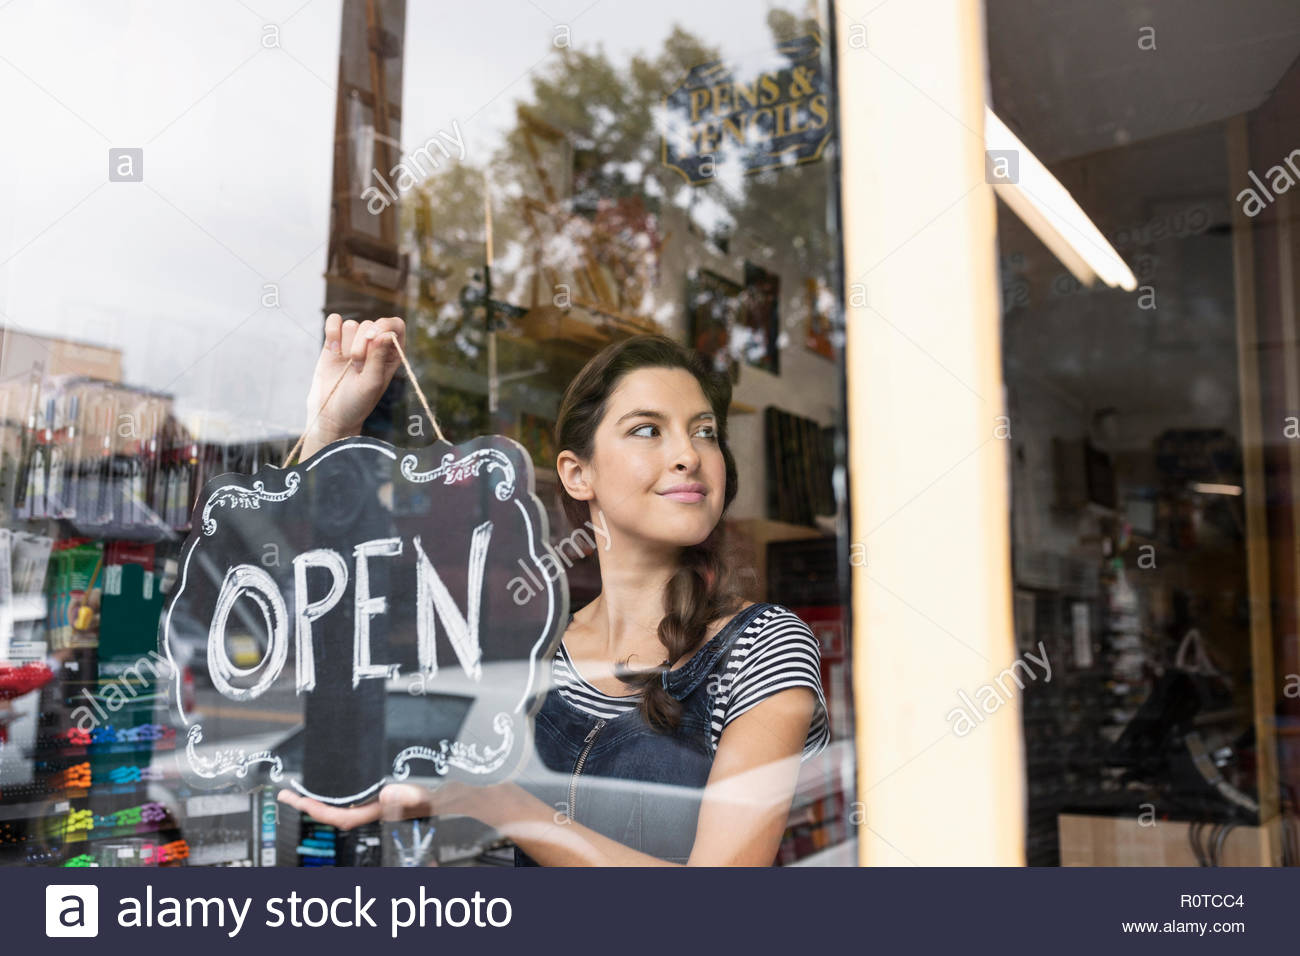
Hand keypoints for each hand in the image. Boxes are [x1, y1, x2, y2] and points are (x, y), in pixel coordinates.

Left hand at [277, 782, 431, 830]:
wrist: (448, 803)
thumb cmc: (435, 801)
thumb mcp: (422, 797)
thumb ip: (407, 798)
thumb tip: (387, 796)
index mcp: (376, 813)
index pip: (340, 815)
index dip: (317, 809)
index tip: (297, 799)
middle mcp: (371, 814)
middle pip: (332, 815)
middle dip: (308, 806)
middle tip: (286, 794)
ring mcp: (372, 809)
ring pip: (338, 810)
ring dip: (318, 803)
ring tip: (298, 794)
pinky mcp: (375, 803)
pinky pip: (347, 805)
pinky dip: (331, 800)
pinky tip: (327, 794)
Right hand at [300, 315, 406, 458]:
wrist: (330, 412)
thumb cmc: (357, 402)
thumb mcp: (371, 383)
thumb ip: (378, 358)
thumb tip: (385, 334)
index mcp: (391, 353)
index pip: (395, 325)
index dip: (385, 326)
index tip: (374, 339)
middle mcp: (374, 345)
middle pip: (370, 324)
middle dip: (361, 345)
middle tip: (357, 367)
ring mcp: (353, 342)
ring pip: (351, 324)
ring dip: (346, 345)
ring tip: (346, 365)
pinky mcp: (334, 342)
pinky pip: (334, 321)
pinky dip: (332, 332)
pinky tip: (333, 350)